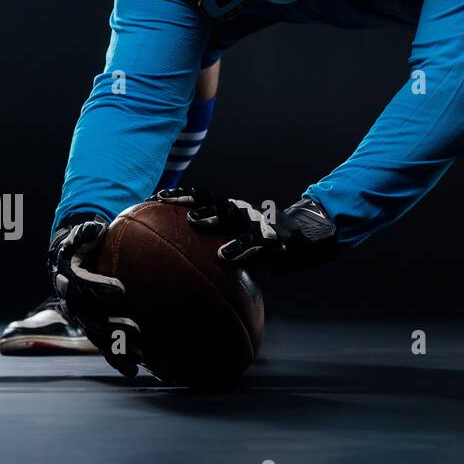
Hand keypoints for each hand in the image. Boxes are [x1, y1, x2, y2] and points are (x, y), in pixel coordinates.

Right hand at [48, 214, 141, 376]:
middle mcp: (72, 300)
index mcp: (69, 276)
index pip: (82, 285)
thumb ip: (87, 232)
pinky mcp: (92, 326)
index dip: (98, 288)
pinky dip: (117, 358)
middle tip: (135, 329)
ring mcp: (81, 316)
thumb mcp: (84, 233)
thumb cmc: (85, 241)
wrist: (68, 257)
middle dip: (111, 325)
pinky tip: (134, 370)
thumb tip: (95, 228)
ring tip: (139, 357)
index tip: (120, 291)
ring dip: (116, 348)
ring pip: (97, 336)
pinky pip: (103, 344)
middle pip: (90, 317)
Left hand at [156, 187, 338, 272]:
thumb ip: (219, 249)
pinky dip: (237, 247)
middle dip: (187, 199)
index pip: (203, 199)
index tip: (155, 197)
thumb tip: (186, 266)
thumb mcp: (240, 245)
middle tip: (164, 200)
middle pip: (212, 201)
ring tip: (193, 220)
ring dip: (212, 216)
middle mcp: (243, 212)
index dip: (181, 197)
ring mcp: (257, 223)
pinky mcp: (272, 238)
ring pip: (231, 214)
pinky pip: (253, 242)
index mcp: (233, 212)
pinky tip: (224, 255)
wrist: (309, 239)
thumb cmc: (268, 246)